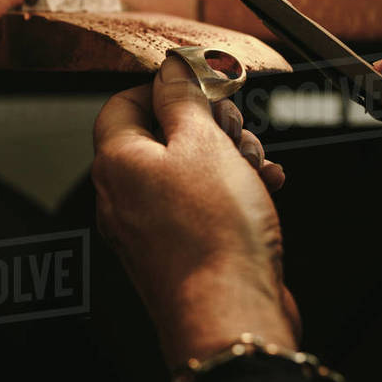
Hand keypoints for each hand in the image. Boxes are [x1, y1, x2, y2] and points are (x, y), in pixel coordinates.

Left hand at [92, 54, 297, 367]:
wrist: (232, 314)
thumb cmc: (214, 235)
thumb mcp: (204, 143)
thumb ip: (184, 97)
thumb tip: (171, 66)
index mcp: (117, 162)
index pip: (122, 103)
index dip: (165, 87)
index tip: (204, 86)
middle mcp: (123, 196)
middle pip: (159, 135)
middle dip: (207, 123)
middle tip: (237, 128)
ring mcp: (148, 227)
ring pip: (186, 171)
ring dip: (228, 156)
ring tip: (256, 163)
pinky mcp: (179, 252)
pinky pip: (199, 206)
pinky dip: (231, 190)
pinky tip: (265, 188)